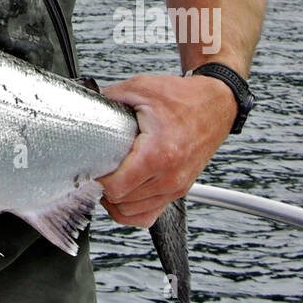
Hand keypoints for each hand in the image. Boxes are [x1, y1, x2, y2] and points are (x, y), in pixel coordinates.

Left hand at [97, 73, 237, 226]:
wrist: (215, 105)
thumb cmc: (184, 98)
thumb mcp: (141, 88)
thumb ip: (110, 98)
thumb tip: (87, 104)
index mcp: (158, 154)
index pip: (117, 187)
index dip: (97, 179)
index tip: (91, 168)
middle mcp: (169, 176)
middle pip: (122, 202)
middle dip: (103, 188)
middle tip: (96, 171)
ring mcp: (176, 187)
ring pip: (133, 213)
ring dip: (116, 201)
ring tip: (108, 180)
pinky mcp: (179, 190)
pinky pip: (149, 215)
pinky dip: (132, 210)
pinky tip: (123, 194)